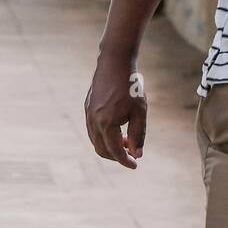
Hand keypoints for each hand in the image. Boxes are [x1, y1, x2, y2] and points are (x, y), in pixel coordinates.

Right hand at [84, 51, 146, 168]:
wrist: (114, 62)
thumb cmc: (130, 86)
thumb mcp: (139, 111)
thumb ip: (138, 134)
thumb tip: (136, 154)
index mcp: (107, 123)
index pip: (115, 151)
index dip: (125, 161)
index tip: (135, 165)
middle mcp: (94, 121)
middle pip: (101, 150)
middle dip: (116, 155)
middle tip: (132, 152)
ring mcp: (88, 114)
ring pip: (95, 140)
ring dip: (109, 145)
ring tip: (126, 139)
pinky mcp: (87, 107)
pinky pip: (92, 129)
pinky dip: (103, 135)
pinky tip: (117, 128)